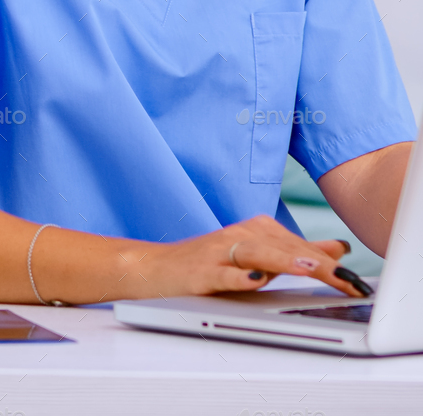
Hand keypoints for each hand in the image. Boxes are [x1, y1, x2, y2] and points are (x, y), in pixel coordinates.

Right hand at [142, 215, 367, 299]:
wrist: (157, 268)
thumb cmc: (209, 265)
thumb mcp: (257, 257)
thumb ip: (296, 253)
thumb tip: (338, 250)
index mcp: (258, 230)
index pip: (300, 248)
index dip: (330, 266)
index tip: (356, 282)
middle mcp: (241, 235)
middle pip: (284, 250)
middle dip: (318, 267)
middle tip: (348, 282)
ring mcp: (220, 253)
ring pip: (257, 254)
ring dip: (284, 261)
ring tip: (310, 269)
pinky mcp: (200, 272)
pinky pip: (221, 274)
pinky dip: (237, 277)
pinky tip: (253, 280)